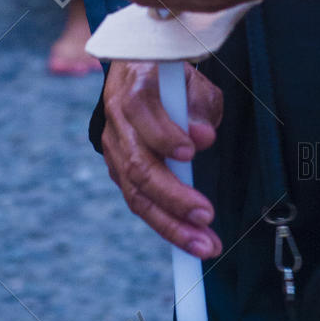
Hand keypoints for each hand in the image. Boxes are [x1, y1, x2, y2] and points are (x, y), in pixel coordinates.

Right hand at [100, 60, 223, 257]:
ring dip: (170, 224)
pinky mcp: (117, 169)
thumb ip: (199, 105)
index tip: (190, 152)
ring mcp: (113, 148)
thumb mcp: (190, 79)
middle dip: (173, 196)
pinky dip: (164, 223)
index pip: (141, 112)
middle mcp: (117, 121)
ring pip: (135, 193)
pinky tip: (188, 239)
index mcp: (133, 87)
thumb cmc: (169, 78)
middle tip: (206, 217)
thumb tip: (203, 139)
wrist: (132, 75)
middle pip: (137, 165)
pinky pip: (138, 201)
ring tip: (202, 245)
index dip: (164, 135)